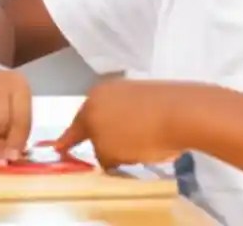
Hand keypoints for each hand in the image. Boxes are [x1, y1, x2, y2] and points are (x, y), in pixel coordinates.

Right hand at [55, 79, 193, 167]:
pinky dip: (136, 123)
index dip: (66, 142)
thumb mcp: (112, 154)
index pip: (73, 129)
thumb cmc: (141, 136)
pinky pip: (135, 110)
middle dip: (96, 134)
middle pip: (94, 118)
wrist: (184, 113)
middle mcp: (103, 92)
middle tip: (102, 151)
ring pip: (115, 113)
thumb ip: (101, 155)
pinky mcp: (149, 89)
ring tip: (131, 147)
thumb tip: (105, 153)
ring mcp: (127, 87)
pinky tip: (147, 134)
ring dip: (118, 128)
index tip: (58, 148)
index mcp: (89, 106)